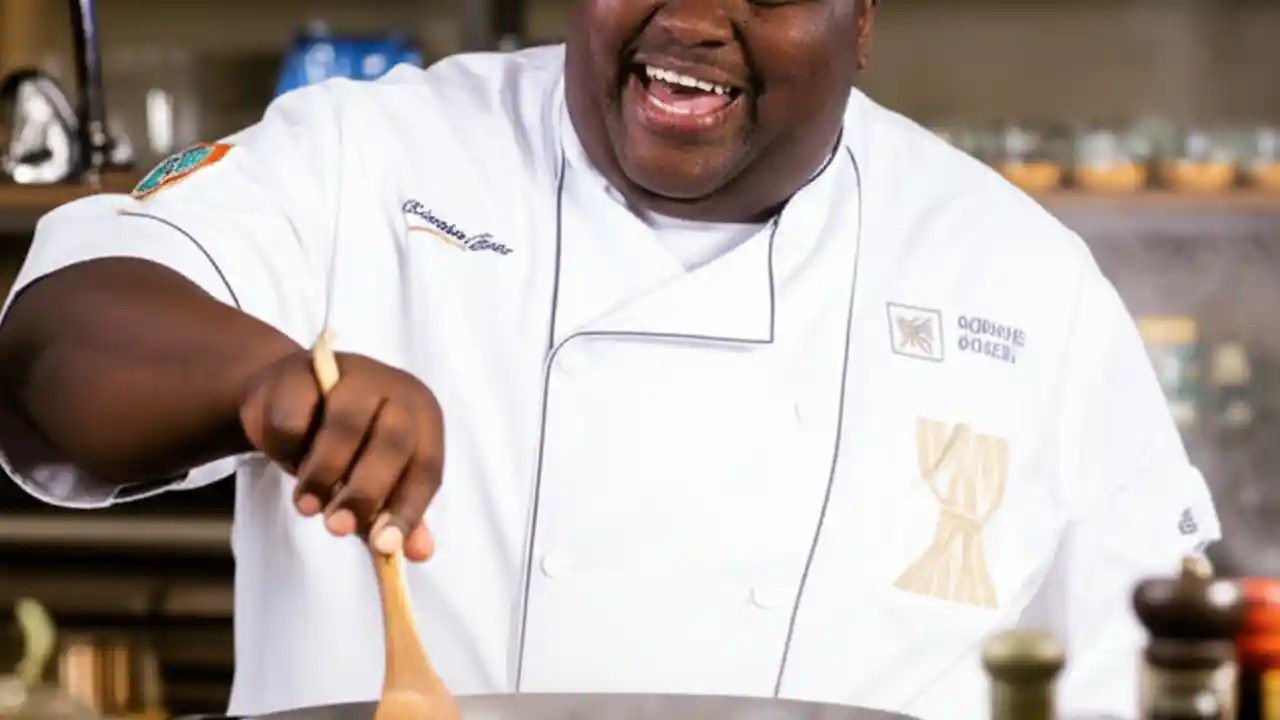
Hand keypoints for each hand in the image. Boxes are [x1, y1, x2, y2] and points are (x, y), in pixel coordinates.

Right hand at [237, 350, 443, 561]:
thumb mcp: (373, 477)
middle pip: (393, 443)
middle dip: (365, 493)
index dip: (409, 511)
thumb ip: (394, 513)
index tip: (384, 546)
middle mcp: (396, 389)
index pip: (427, 468)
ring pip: (345, 427)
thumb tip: (418, 553)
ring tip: (307, 506)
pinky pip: (297, 418)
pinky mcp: (304, 370)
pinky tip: (287, 459)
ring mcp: (353, 373)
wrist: (288, 395)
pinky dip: (289, 450)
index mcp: (423, 417)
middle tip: (336, 528)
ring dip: (323, 475)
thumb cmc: (343, 443)